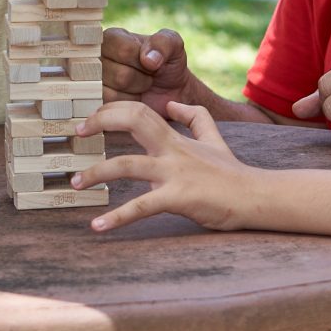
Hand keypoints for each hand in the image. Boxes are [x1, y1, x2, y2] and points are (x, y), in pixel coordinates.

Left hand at [71, 101, 257, 231]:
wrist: (255, 197)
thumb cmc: (232, 173)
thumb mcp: (215, 138)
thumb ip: (195, 118)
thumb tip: (172, 104)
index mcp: (175, 138)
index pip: (139, 111)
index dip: (111, 110)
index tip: (89, 121)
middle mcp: (172, 150)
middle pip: (133, 121)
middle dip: (100, 122)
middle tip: (77, 134)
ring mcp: (174, 173)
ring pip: (126, 165)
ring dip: (95, 173)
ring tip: (75, 184)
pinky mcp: (179, 198)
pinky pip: (141, 206)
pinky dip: (117, 217)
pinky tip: (98, 227)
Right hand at [101, 27, 197, 112]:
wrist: (171, 95)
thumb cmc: (168, 66)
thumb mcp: (173, 47)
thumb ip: (164, 43)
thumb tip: (148, 59)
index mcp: (111, 38)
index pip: (123, 50)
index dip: (143, 60)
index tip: (151, 62)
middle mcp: (96, 59)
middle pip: (120, 75)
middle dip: (142, 80)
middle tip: (147, 78)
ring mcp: (92, 84)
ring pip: (114, 94)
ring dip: (135, 95)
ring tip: (140, 89)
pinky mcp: (96, 105)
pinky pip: (111, 110)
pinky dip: (128, 108)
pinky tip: (133, 102)